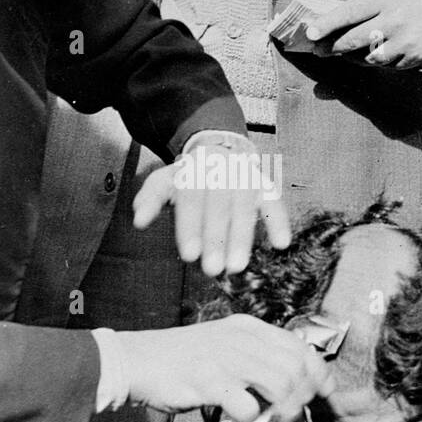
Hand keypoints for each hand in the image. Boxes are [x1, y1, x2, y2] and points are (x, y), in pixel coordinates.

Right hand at [115, 314, 333, 421]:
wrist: (137, 360)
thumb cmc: (182, 359)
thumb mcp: (224, 345)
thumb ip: (255, 356)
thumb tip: (294, 382)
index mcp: (249, 327)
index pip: (301, 347)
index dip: (319, 375)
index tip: (320, 397)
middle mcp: (242, 338)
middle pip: (297, 368)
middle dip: (302, 399)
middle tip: (288, 417)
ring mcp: (226, 358)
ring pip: (282, 384)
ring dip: (283, 413)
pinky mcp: (209, 381)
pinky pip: (249, 406)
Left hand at [133, 133, 290, 275]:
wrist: (219, 152)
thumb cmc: (188, 178)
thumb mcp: (165, 182)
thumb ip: (151, 198)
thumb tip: (139, 220)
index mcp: (194, 166)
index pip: (191, 196)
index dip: (190, 226)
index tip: (189, 256)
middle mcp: (222, 168)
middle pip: (219, 203)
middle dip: (216, 237)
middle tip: (213, 269)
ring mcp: (246, 176)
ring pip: (246, 206)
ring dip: (242, 237)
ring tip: (237, 267)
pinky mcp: (265, 186)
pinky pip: (275, 203)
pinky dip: (279, 222)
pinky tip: (281, 244)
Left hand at [307, 0, 421, 67]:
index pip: (349, 12)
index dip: (327, 24)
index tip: (310, 33)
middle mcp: (395, 20)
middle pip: (353, 39)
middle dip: (332, 46)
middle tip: (318, 50)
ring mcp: (406, 41)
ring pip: (369, 57)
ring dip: (354, 57)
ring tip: (344, 53)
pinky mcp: (416, 57)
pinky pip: (388, 65)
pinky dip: (378, 61)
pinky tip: (372, 56)